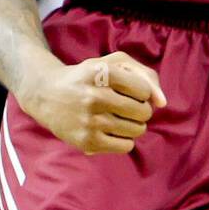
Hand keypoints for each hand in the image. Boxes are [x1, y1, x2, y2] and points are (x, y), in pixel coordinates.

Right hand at [18, 51, 166, 155]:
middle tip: (126, 107)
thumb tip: (163, 102)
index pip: (144, 90)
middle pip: (143, 112)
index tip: (129, 92)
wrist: (46, 95)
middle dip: (141, 110)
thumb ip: (145, 75)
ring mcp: (89, 121)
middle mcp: (94, 96)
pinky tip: (111, 131)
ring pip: (137, 130)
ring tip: (118, 118)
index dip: (142, 93)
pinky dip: (125, 140)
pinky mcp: (86, 142)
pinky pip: (125, 146)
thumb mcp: (113, 63)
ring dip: (134, 125)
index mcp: (101, 72)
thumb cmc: (88, 77)